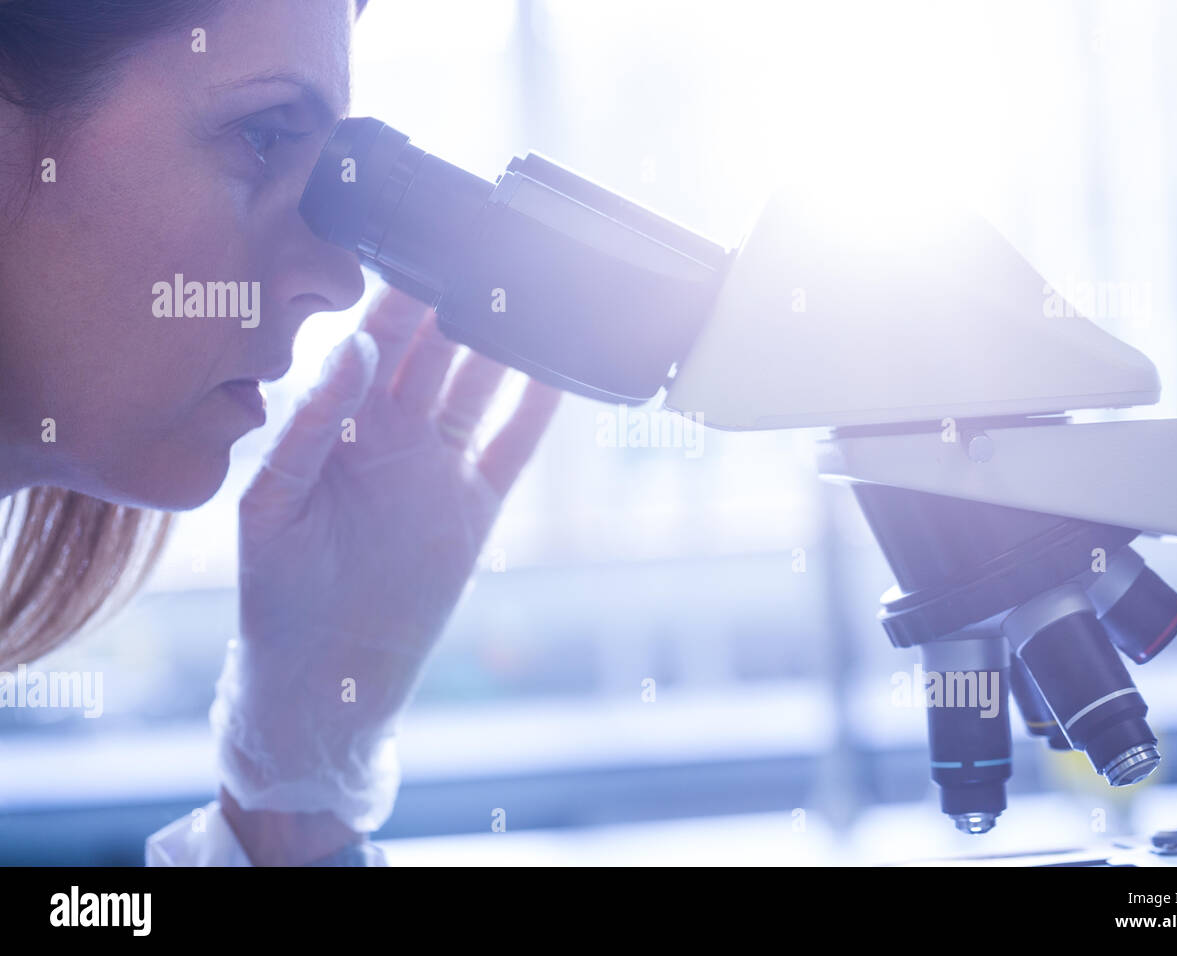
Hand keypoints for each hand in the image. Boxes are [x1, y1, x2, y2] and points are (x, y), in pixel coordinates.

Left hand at [211, 286, 559, 860]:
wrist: (327, 680)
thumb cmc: (280, 592)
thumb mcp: (275, 503)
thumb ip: (313, 424)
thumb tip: (354, 348)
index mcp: (338, 424)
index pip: (375, 341)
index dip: (402, 294)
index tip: (430, 245)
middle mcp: (392, 435)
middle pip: (437, 351)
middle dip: (464, 302)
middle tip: (498, 251)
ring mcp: (438, 468)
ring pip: (481, 388)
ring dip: (507, 345)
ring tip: (539, 294)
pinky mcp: (475, 507)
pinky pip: (512, 446)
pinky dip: (538, 411)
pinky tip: (563, 371)